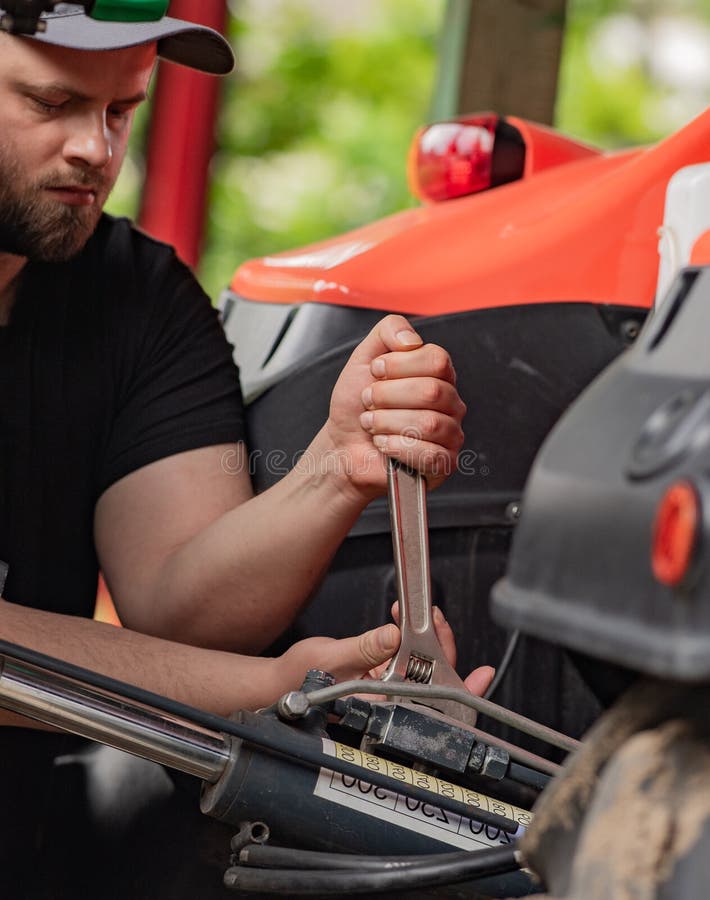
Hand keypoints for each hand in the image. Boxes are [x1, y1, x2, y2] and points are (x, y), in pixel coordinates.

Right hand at [276, 608, 493, 698]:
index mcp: (383, 707)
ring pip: (419, 668)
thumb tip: (392, 637)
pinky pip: (402, 662)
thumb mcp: (330, 658)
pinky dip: (405, 641)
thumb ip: (363, 649)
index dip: (462, 689)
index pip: (434, 701)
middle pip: (432, 679)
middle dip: (439, 644)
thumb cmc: (295, 681)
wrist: (275, 685)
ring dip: (421, 640)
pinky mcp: (377, 679)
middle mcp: (389, 702)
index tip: (481, 674)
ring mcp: (385, 691)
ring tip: (413, 614)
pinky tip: (397, 622)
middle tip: (433, 615)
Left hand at [324, 314, 465, 497]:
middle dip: (387, 396)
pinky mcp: (443, 464)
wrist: (343, 444)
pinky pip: (429, 454)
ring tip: (371, 424)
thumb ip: (389, 330)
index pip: (436, 359)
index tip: (375, 372)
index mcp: (438, 374)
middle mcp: (450, 402)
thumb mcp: (364, 357)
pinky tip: (383, 444)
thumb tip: (412, 340)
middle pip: (432, 391)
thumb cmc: (356, 405)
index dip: (399, 365)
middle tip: (369, 401)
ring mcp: (450, 434)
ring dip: (387, 423)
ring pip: (429, 424)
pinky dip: (396, 447)